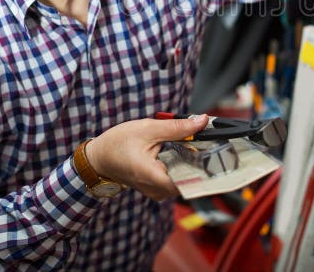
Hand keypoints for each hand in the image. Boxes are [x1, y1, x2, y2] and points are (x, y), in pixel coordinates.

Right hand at [85, 114, 208, 199]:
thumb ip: (178, 127)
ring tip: (190, 143)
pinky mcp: (156, 188)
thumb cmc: (117, 144)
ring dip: (190, 162)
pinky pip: (175, 179)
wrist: (98, 157)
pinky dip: (180, 165)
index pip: (191, 181)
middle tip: (203, 140)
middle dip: (199, 159)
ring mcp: (157, 191)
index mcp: (154, 177)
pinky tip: (180, 150)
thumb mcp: (149, 129)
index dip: (205, 167)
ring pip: (184, 179)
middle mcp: (157, 189)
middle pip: (190, 179)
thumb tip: (202, 121)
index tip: (214, 151)